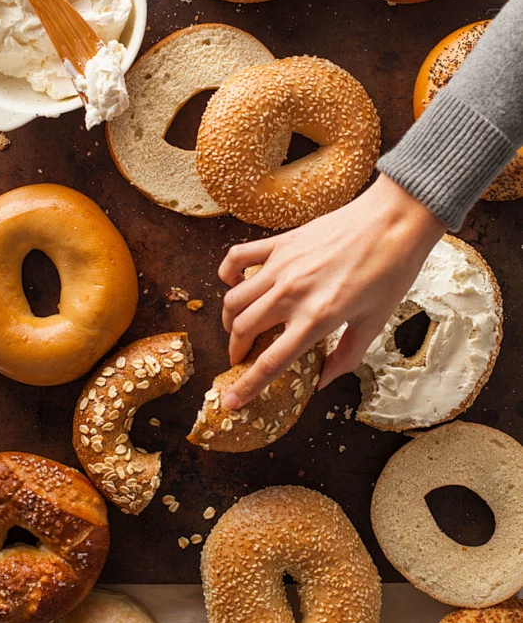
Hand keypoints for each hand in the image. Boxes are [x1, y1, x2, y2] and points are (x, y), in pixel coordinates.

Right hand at [218, 174, 444, 409]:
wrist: (394, 220)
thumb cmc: (390, 271)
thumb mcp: (374, 322)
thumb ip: (345, 356)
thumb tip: (321, 380)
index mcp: (317, 319)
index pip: (269, 362)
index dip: (246, 386)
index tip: (231, 402)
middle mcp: (291, 294)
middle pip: (243, 331)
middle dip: (236, 352)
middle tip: (243, 359)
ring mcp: (281, 266)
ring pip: (234, 300)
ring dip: (230, 320)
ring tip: (240, 328)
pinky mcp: (279, 243)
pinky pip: (237, 259)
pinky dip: (228, 275)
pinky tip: (235, 285)